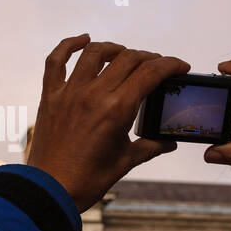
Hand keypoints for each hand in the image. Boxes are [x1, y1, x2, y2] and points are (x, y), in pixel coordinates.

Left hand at [27, 34, 190, 211]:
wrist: (50, 191)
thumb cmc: (87, 180)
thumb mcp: (126, 161)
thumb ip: (151, 146)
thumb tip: (169, 142)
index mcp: (117, 109)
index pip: (150, 73)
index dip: (170, 65)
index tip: (180, 66)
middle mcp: (94, 94)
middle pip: (127, 59)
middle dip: (148, 58)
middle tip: (156, 66)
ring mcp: (69, 92)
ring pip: (95, 53)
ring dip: (115, 48)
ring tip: (125, 54)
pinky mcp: (50, 96)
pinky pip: (56, 61)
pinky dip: (69, 45)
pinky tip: (83, 39)